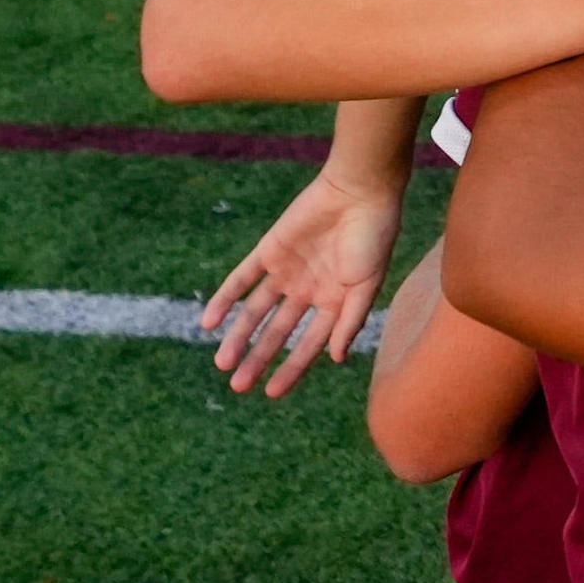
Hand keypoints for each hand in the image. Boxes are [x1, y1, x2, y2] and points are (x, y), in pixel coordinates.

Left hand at [200, 159, 406, 395]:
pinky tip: (210, 322)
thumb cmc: (373, 236)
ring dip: (239, 336)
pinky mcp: (269, 251)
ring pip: (256, 311)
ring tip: (223, 362)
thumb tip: (336, 358)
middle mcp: (308, 291)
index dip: (291, 368)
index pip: (308, 344)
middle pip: (277, 332)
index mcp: (334, 302)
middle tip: (238, 386)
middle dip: (259, 358)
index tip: (271, 392)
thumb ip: (350, 320)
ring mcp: (286, 272)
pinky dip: (225, 300)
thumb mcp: (367, 284)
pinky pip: (241, 279)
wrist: (359, 190)